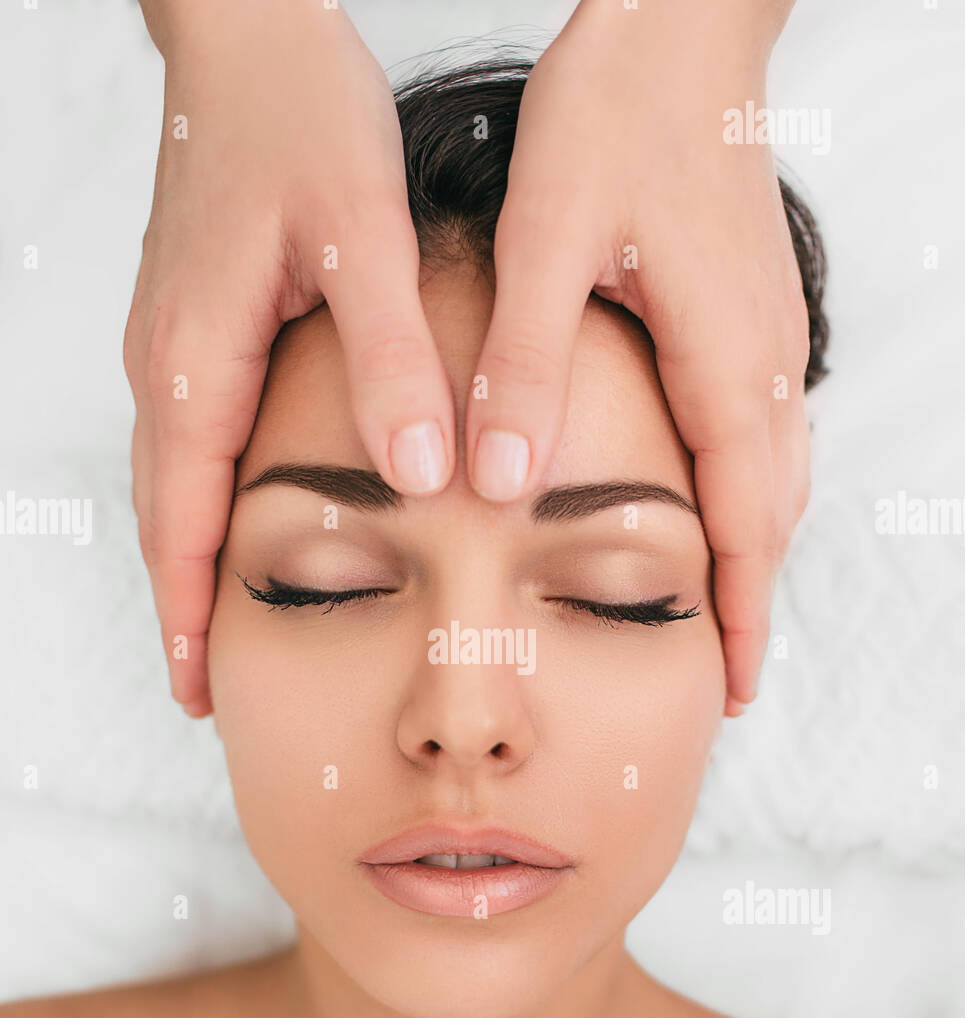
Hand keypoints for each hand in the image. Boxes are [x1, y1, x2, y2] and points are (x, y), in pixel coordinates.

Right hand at [125, 0, 454, 715]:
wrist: (248, 38)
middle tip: (206, 683)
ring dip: (189, 560)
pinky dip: (203, 504)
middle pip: (165, 516)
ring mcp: (174, 344)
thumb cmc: (300, 119)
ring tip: (219, 626)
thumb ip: (391, 358)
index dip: (193, 609)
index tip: (201, 684)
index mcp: (198, 358)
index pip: (184, 520)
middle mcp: (170, 362)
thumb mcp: (362, 235)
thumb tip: (418, 475)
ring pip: (174, 482)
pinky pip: (191, 441)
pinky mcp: (195, 324)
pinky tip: (240, 523)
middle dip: (182, 604)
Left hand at [465, 0, 805, 713]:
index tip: (732, 686)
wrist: (682, 18)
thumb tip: (499, 486)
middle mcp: (764, 359)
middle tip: (724, 674)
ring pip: (775, 476)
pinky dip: (745, 494)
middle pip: (772, 515)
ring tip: (717, 612)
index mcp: (724, 357)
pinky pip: (763, 433)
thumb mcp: (547, 233)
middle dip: (752, 599)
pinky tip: (707, 506)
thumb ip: (522, 364)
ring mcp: (768, 335)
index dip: (738, 612)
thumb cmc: (619, 109)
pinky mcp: (753, 310)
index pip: (744, 523)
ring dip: (751, 552)